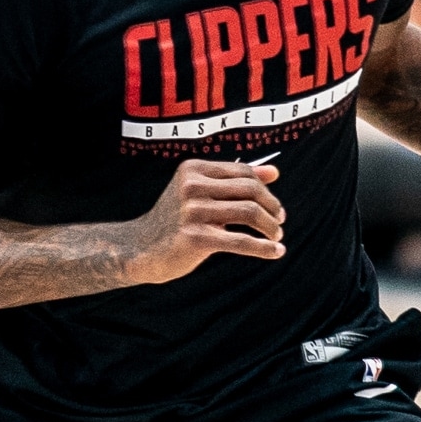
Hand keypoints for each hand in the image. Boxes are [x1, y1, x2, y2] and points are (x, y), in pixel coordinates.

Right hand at [124, 159, 284, 283]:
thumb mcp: (201, 192)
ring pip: (249, 212)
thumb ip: (234, 180)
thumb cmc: (175, 220)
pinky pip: (240, 241)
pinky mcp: (195, 238)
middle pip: (249, 190)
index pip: (243, 172)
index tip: (275, 207)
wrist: (140, 248)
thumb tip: (274, 172)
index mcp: (193, 169)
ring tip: (276, 236)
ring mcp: (193, 211)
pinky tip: (276, 251)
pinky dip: (263, 247)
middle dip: (272, 207)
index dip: (265, 189)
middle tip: (280, 221)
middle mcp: (192, 186)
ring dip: (270, 226)